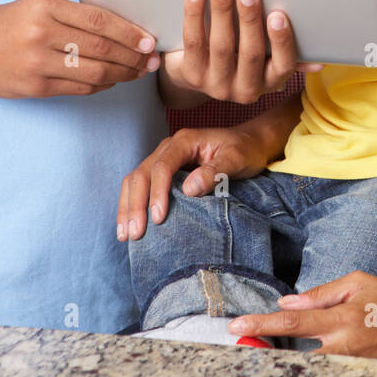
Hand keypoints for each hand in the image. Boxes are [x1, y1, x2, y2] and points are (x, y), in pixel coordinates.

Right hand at [0, 0, 158, 97]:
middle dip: (133, 57)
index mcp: (46, 6)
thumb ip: (71, 16)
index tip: (149, 40)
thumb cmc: (3, 23)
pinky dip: (101, 87)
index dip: (130, 33)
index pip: (100, 20)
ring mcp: (37, 64)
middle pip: (102, 49)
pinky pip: (78, 89)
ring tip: (139, 72)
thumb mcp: (35, 6)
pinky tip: (113, 82)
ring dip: (123, 74)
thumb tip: (119, 29)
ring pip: (94, 73)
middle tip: (153, 60)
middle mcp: (42, 34)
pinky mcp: (34, 88)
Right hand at [117, 124, 270, 241]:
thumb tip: (188, 189)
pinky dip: (132, 204)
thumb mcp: (236, 159)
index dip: (157, 193)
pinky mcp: (164, 171)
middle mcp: (169, 147)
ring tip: (125, 235)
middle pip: (142, 174)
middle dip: (135, 204)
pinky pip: (141, 186)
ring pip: (135, 180)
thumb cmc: (245, 150)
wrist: (250, 143)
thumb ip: (214, 172)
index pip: (162, 167)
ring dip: (127, 207)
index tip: (158, 218)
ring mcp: (164, 158)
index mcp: (185, 141)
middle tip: (135, 233)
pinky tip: (129, 225)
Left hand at [162, 0, 317, 104]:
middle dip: (249, 19)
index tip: (278, 15)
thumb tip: (321, 61)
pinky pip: (194, 41)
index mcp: (271, 81)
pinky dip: (194, 14)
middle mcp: (246, 88)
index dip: (281, 41)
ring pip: (221, 46)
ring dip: (222, 12)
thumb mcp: (267, 59)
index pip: (283, 64)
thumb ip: (288, 55)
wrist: (197, 73)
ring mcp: (217, 84)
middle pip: (250, 52)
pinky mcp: (192, 74)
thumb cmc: (241, 55)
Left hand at [225, 272, 376, 361]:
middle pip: (295, 357)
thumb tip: (288, 303)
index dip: (262, 325)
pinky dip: (313, 369)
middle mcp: (345, 347)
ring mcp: (354, 367)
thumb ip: (321, 294)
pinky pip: (330, 375)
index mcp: (342, 319)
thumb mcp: (357, 283)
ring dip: (289, 361)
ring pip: (311, 370)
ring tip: (269, 351)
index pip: (293, 324)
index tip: (237, 326)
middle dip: (267, 350)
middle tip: (244, 342)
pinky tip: (304, 363)